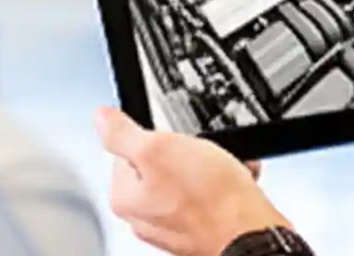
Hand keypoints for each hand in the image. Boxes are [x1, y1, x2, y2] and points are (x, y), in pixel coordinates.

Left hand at [95, 108, 289, 255]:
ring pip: (190, 178)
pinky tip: (235, 183)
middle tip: (201, 157)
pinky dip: (225, 184)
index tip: (175, 143)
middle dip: (187, 153)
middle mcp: (145, 217)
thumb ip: (122, 133)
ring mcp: (174, 225)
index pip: (129, 149)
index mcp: (126, 197)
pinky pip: (211, 195)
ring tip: (225, 171)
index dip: (157, 137)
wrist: (252, 234)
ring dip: (211, 168)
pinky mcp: (201, 228)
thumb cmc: (212, 200)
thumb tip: (101, 118)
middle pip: (160, 163)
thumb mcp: (158, 149)